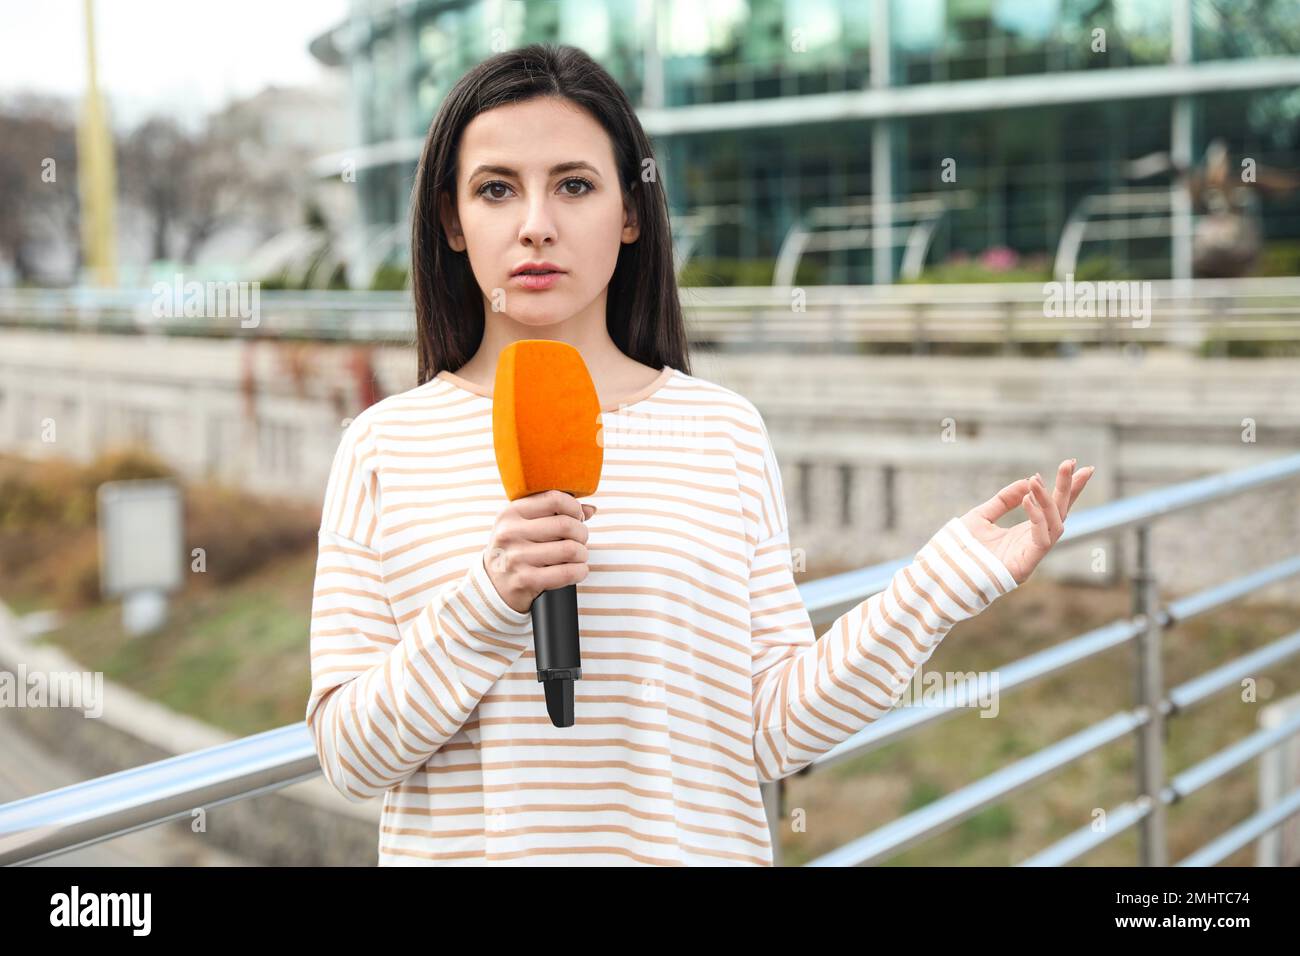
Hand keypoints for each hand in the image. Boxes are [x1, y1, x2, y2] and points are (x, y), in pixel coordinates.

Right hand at [482, 490, 597, 613]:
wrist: (493, 586)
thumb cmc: (516, 549)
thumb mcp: (524, 525)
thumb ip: (555, 513)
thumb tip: (590, 509)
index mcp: (511, 513)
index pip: (554, 499)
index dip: (574, 508)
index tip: (577, 517)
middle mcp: (511, 533)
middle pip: (566, 524)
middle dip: (582, 533)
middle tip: (580, 539)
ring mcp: (517, 557)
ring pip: (570, 549)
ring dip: (582, 554)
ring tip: (578, 556)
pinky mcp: (526, 580)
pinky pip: (567, 572)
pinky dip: (580, 571)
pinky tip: (578, 570)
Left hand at [959, 459, 1094, 584]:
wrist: (946, 574)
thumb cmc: (962, 549)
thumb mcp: (982, 517)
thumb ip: (1003, 500)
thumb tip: (1027, 481)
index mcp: (1025, 533)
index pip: (1053, 507)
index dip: (1066, 487)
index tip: (1074, 464)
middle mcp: (1033, 543)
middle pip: (1061, 513)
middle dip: (1069, 489)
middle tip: (1073, 464)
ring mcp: (1031, 555)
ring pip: (1055, 525)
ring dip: (1048, 500)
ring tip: (1036, 480)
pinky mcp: (1027, 566)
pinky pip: (1042, 539)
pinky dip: (1037, 518)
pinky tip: (1027, 500)